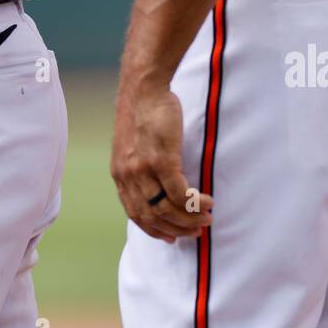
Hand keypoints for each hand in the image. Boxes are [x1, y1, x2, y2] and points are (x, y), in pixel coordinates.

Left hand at [111, 84, 212, 242]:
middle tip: (196, 231)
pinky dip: (195, 203)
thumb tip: (154, 186)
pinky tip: (208, 202)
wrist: (143, 88)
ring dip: (190, 219)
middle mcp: (128, 176)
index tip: (170, 238)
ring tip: (207, 218)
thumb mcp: (132, 145)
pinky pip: (180, 193)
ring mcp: (144, 169)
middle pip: (152, 216)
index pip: (134, 214)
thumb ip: (139, 167)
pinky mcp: (161, 160)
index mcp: (120, 174)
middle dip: (176, 229)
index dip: (154, 230)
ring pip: (167, 208)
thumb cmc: (143, 113)